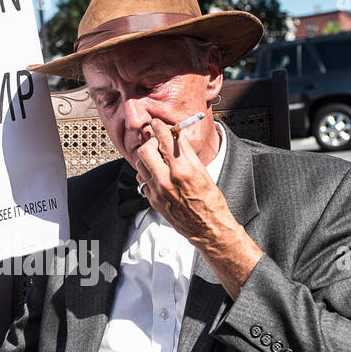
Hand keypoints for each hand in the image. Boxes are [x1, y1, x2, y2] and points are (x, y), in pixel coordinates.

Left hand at [135, 119, 262, 298]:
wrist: (208, 228)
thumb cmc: (210, 201)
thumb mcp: (202, 171)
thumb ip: (186, 152)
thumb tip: (176, 136)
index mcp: (182, 169)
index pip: (165, 140)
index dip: (160, 127)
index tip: (158, 123)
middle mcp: (166, 179)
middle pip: (146, 150)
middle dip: (151, 142)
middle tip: (158, 141)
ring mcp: (157, 190)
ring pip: (140, 163)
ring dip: (147, 156)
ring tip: (158, 157)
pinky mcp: (153, 199)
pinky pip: (142, 179)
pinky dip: (147, 172)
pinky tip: (156, 172)